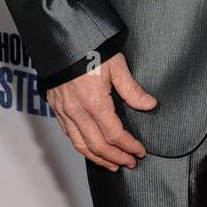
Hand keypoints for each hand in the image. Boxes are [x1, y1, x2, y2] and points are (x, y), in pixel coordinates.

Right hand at [45, 52, 158, 170]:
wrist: (61, 41)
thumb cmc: (89, 49)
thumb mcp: (116, 65)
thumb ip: (132, 89)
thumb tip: (150, 105)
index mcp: (94, 102)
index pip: (115, 135)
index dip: (129, 146)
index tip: (140, 152)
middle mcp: (77, 112)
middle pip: (98, 146)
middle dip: (116, 158)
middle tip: (130, 163)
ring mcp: (65, 112)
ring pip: (81, 145)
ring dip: (98, 158)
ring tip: (112, 165)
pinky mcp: (57, 109)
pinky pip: (70, 135)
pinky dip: (82, 147)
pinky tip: (91, 149)